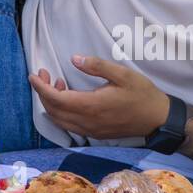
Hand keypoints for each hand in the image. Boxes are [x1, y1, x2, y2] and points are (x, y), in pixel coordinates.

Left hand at [28, 56, 170, 140]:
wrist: (158, 119)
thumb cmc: (142, 94)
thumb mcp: (122, 74)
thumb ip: (97, 66)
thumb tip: (74, 59)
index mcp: (92, 106)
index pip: (56, 100)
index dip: (41, 87)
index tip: (33, 74)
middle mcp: (88, 122)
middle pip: (54, 111)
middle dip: (43, 93)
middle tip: (44, 73)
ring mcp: (91, 130)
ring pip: (60, 120)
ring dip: (52, 103)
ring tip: (56, 83)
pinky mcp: (95, 133)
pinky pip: (69, 125)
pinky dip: (61, 112)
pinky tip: (68, 96)